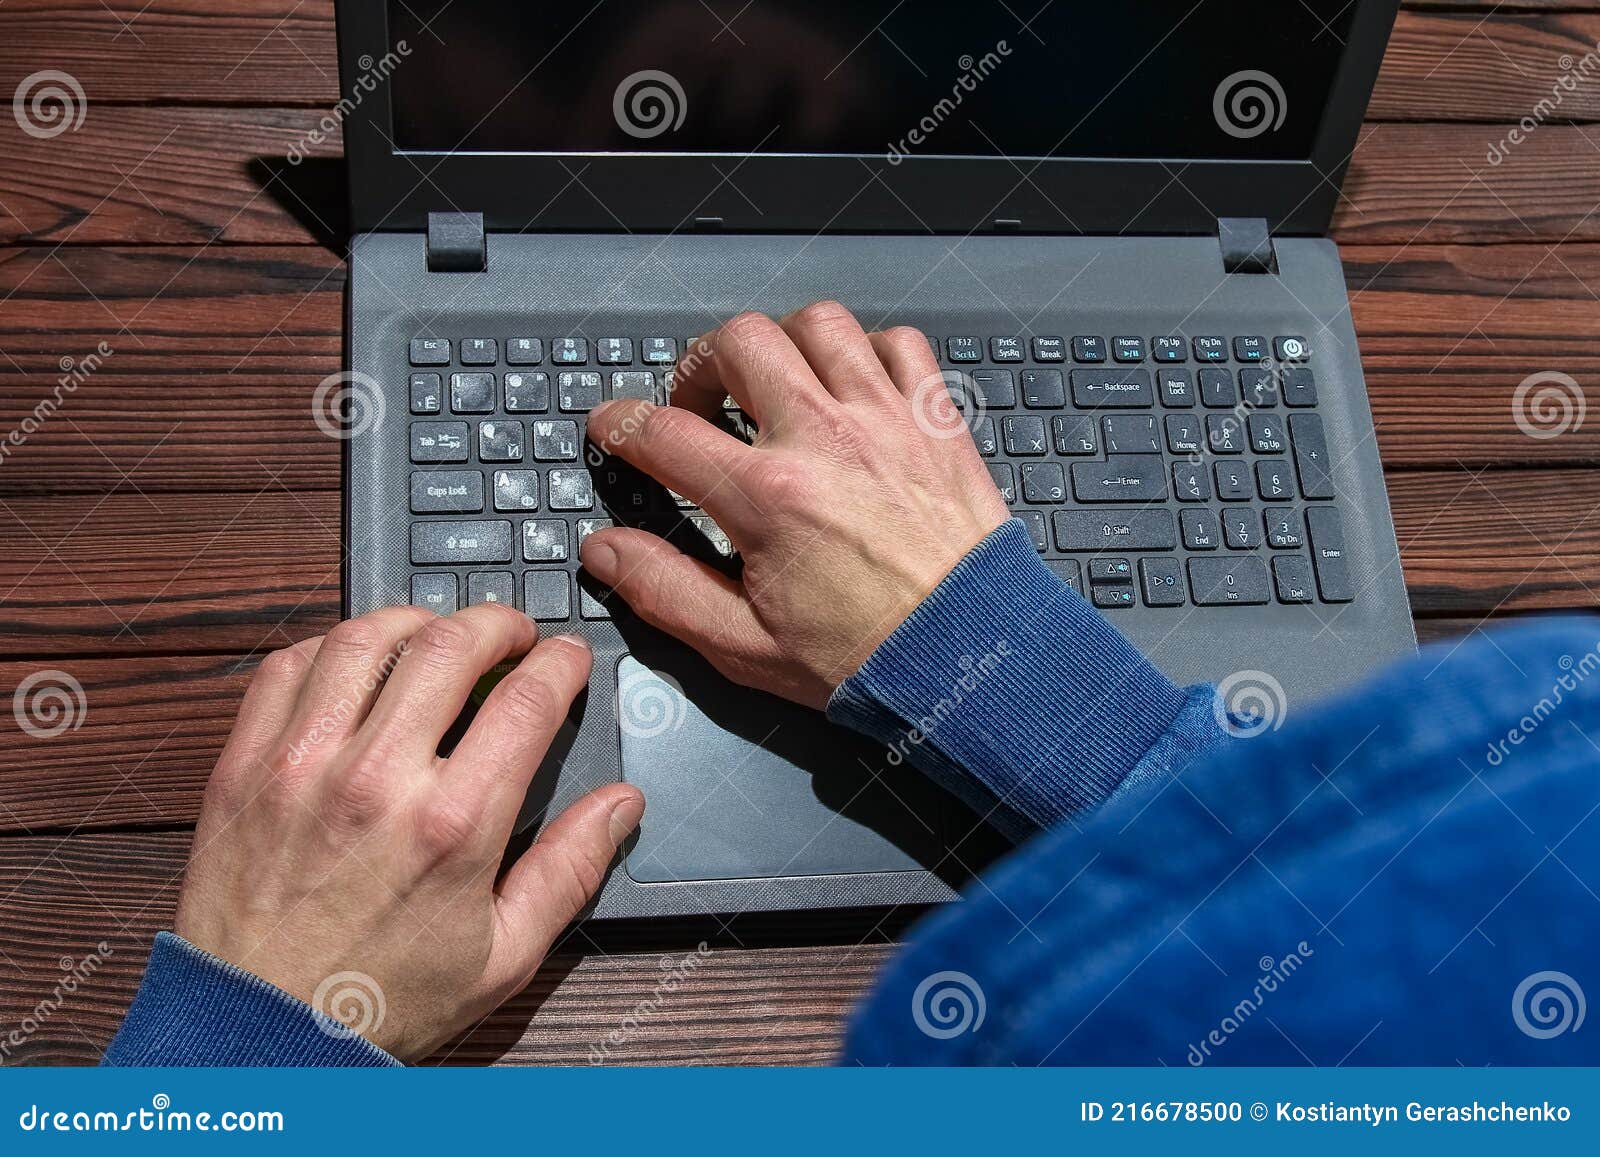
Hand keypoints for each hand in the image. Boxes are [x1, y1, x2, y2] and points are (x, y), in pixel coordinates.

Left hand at [174, 605, 643, 1060]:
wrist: (259, 1038)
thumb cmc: (381, 1001)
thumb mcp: (505, 955)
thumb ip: (570, 870)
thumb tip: (621, 805)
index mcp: (454, 826)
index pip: (526, 699)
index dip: (560, 662)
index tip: (567, 658)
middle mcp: (377, 781)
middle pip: (450, 646)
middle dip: (496, 622)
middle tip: (513, 633)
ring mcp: (303, 766)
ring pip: (365, 639)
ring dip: (415, 621)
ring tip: (438, 634)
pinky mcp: (246, 767)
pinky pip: (286, 668)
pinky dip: (331, 646)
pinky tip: (358, 662)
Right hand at [582, 301, 1008, 708]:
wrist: (974, 663)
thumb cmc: (870, 659)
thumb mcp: (746, 645)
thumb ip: (665, 590)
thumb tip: (606, 551)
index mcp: (767, 498)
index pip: (663, 432)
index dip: (621, 424)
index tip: (614, 426)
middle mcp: (824, 440)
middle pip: (738, 343)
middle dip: (700, 366)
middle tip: (699, 406)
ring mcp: (885, 420)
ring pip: (817, 323)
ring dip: (783, 345)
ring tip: (774, 384)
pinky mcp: (934, 420)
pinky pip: (898, 343)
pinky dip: (867, 351)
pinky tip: (852, 388)